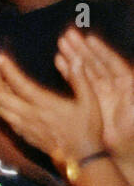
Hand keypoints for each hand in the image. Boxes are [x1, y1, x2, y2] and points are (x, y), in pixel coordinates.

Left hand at [0, 51, 104, 162]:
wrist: (80, 159)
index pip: (19, 84)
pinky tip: (6, 103)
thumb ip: (81, 79)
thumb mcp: (90, 101)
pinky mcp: (24, 136)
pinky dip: (2, 108)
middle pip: (2, 97)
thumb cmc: (87, 129)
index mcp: (44, 104)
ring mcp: (24, 128)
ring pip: (1, 109)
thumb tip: (75, 59)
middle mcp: (29, 116)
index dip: (7, 70)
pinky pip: (7, 120)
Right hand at [57, 28, 133, 157]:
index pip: (111, 62)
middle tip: (68, 36)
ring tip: (61, 44)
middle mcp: (112, 83)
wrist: (123, 149)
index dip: (100, 50)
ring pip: (84, 69)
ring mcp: (99, 91)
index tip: (89, 39)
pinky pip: (76, 82)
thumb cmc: (132, 129)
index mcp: (126, 82)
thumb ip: (132, 88)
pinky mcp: (87, 100)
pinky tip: (59, 61)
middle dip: (81, 48)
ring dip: (73, 56)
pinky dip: (68, 71)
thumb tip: (132, 73)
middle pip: (95, 62)